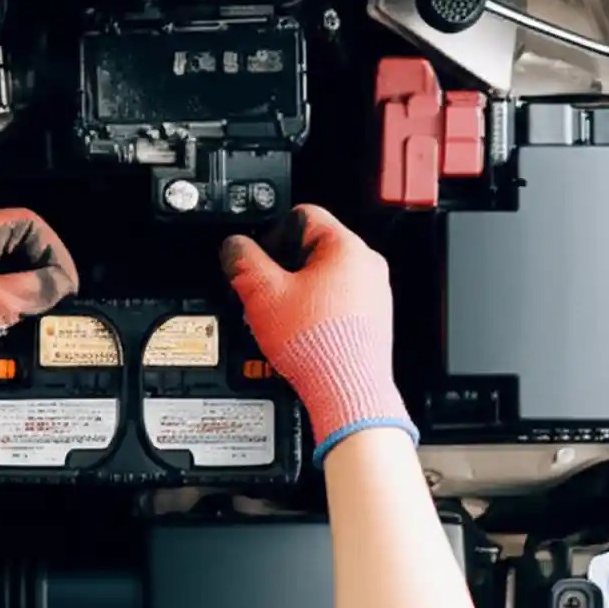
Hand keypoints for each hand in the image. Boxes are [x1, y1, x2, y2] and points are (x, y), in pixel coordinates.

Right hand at [221, 204, 414, 463]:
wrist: (347, 392)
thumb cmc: (317, 345)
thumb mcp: (263, 295)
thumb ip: (243, 262)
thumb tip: (234, 247)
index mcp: (346, 247)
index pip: (302, 215)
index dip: (271, 233)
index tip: (256, 257)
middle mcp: (367, 265)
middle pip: (313, 248)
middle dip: (282, 268)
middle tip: (264, 293)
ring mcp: (374, 293)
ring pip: (325, 277)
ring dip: (298, 291)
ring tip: (282, 317)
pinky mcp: (372, 319)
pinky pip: (337, 302)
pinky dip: (316, 312)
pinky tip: (301, 333)